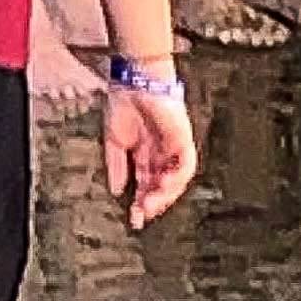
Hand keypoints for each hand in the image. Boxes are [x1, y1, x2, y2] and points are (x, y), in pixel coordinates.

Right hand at [103, 85, 198, 226]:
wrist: (133, 81)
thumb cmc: (124, 104)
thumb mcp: (114, 142)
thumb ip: (117, 166)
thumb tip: (117, 190)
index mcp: (146, 154)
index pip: (147, 184)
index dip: (141, 202)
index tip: (134, 219)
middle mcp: (162, 153)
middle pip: (162, 185)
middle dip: (153, 203)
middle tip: (142, 216)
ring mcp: (174, 146)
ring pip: (176, 179)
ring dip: (165, 194)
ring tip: (150, 204)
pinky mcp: (183, 138)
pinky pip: (186, 164)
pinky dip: (176, 177)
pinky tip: (163, 186)